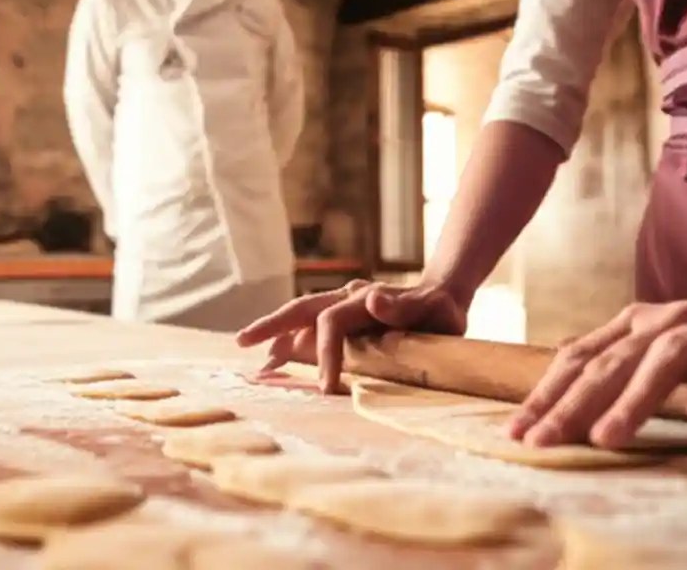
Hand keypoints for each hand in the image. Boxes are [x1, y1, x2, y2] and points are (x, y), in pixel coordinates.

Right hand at [235, 280, 465, 393]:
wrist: (444, 297)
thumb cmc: (442, 311)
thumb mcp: (435, 310)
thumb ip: (403, 308)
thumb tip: (371, 298)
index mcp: (364, 299)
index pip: (331, 323)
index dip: (324, 354)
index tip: (324, 388)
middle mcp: (347, 297)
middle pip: (301, 308)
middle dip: (271, 326)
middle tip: (242, 342)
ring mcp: (343, 305)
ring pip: (301, 316)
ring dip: (275, 333)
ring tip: (252, 355)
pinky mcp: (344, 317)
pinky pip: (310, 327)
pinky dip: (290, 340)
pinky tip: (276, 358)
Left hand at [507, 298, 686, 448]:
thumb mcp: (659, 363)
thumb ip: (617, 374)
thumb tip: (558, 400)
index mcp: (631, 327)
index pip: (577, 361)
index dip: (546, 395)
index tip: (517, 432)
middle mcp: (661, 320)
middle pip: (609, 363)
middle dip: (572, 404)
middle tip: (544, 441)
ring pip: (664, 357)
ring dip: (634, 399)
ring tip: (607, 437)